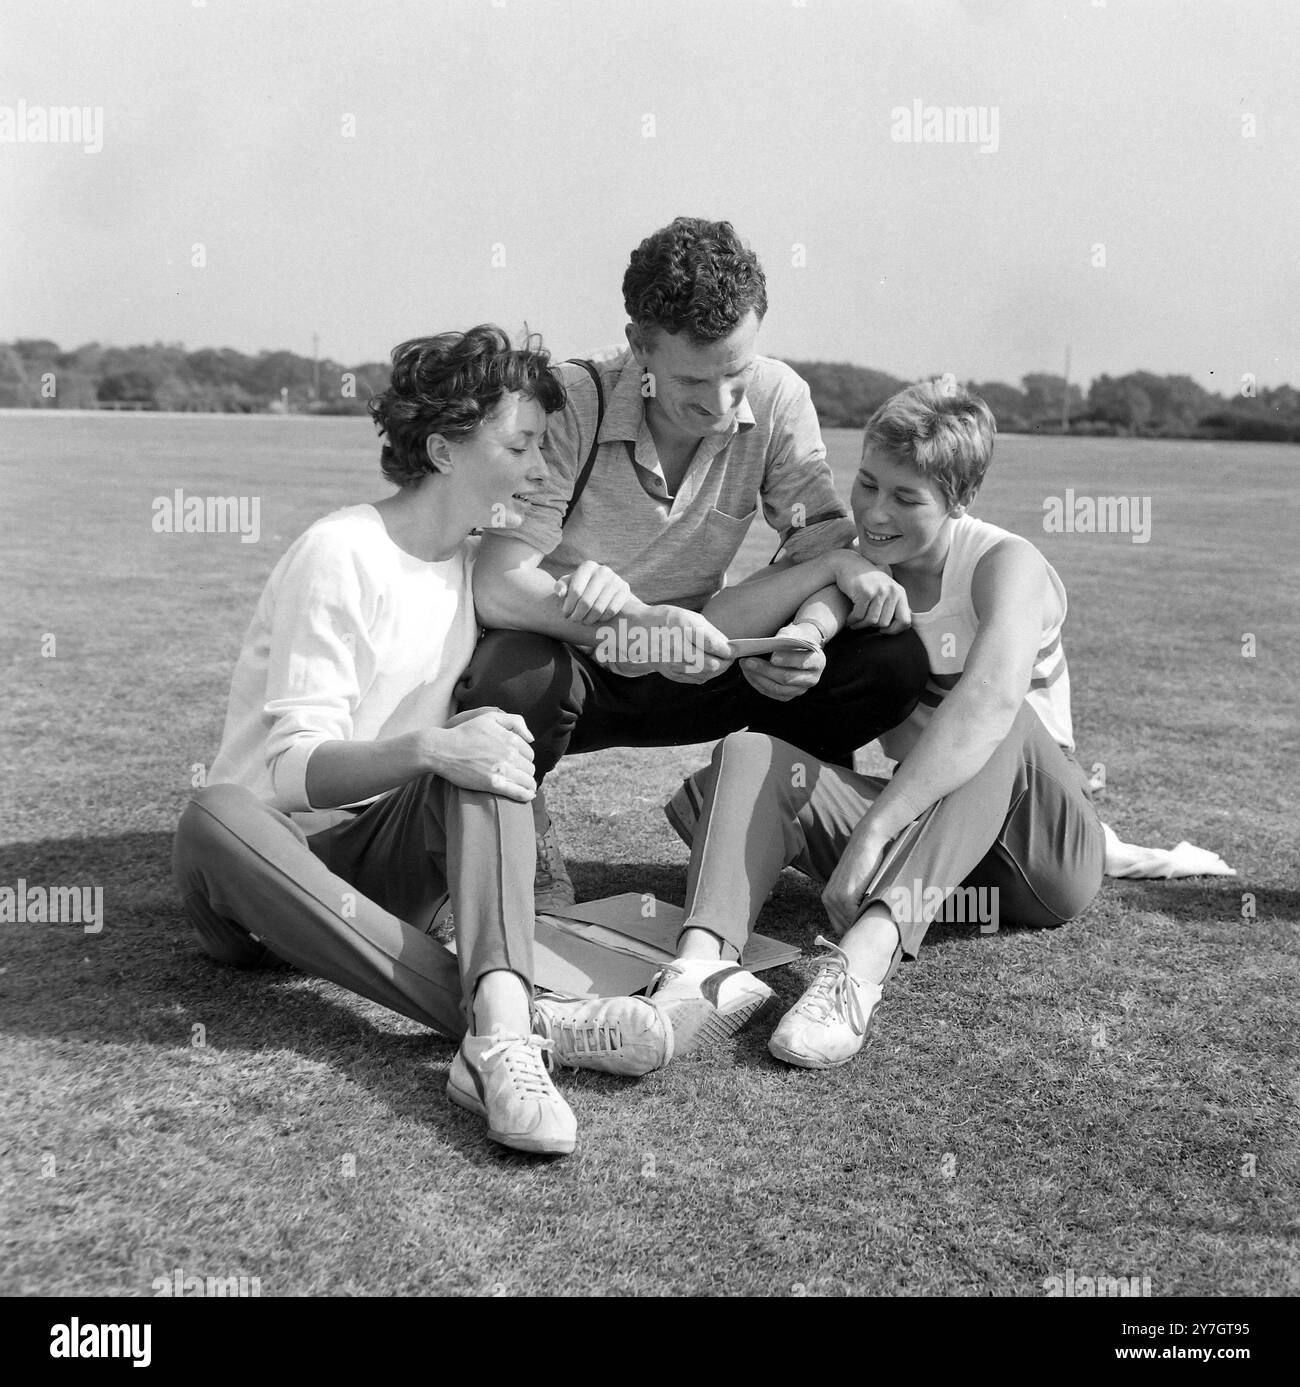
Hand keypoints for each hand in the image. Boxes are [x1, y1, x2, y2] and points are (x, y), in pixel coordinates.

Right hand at [431, 707, 535, 801]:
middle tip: (518, 775)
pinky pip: (519, 792)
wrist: (443, 749)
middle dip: (525, 771)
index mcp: (511, 738)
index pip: (530, 753)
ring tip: (526, 787)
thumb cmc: (465, 733)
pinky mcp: (494, 784)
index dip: (524, 759)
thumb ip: (514, 721)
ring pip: (527, 781)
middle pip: (530, 768)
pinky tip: (528, 796)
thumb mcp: (489, 717)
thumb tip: (531, 738)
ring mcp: (503, 770)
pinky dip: (526, 795)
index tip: (517, 763)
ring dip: (528, 785)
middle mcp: (510, 754)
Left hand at [554, 561, 632, 623]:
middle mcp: (603, 570)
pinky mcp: (625, 589)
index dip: (568, 606)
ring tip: (583, 621)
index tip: (565, 614)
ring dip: (588, 619)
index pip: (575, 591)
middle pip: (586, 602)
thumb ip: (561, 586)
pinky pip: (611, 611)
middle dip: (577, 615)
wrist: (605, 585)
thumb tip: (560, 593)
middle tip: (574, 620)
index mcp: (587, 566)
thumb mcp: (569, 583)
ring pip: (598, 608)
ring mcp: (615, 579)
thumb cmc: (581, 585)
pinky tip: (596, 619)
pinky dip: (602, 618)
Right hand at [594, 604, 733, 683]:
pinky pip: (695, 679)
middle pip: (711, 665)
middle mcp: (675, 648)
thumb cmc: (667, 620)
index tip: (735, 649)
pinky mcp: (669, 673)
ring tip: (720, 661)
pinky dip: (705, 674)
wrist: (637, 631)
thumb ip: (710, 632)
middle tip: (730, 658)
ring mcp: (671, 663)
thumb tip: (728, 647)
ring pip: (704, 675)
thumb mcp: (688, 617)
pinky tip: (706, 667)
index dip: (728, 650)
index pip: (713, 645)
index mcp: (682, 628)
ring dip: (717, 670)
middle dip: (725, 662)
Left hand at [739, 621, 826, 701]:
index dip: (788, 660)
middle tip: (748, 661)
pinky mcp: (789, 695)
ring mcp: (800, 689)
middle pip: (786, 678)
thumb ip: (787, 636)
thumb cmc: (796, 638)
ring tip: (745, 666)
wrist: (801, 649)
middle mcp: (812, 678)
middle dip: (765, 670)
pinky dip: (757, 683)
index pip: (803, 662)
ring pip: (777, 688)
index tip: (772, 657)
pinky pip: (771, 693)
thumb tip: (776, 643)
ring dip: (758, 677)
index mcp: (817, 661)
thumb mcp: (794, 632)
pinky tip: (749, 673)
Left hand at [820, 821, 889, 935]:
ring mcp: (835, 898)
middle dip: (858, 930)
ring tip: (877, 928)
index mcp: (828, 898)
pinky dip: (865, 920)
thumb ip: (853, 902)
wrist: (867, 842)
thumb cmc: (866, 862)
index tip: (866, 933)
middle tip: (874, 933)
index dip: (853, 930)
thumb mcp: (854, 885)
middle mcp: (828, 899)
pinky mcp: (845, 896)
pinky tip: (876, 920)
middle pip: (844, 928)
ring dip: (863, 926)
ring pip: (850, 924)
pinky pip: (855, 917)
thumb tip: (863, 922)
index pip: (839, 926)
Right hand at [833, 560, 911, 633]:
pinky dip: (852, 620)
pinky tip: (849, 619)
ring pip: (871, 621)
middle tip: (863, 624)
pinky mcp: (865, 592)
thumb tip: (900, 627)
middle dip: (871, 627)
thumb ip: (893, 606)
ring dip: (860, 625)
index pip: (905, 621)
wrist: (849, 564)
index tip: (882, 630)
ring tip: (854, 623)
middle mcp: (892, 591)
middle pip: (884, 623)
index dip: (894, 630)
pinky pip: (859, 615)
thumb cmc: (866, 582)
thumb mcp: (885, 590)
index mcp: (900, 593)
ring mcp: (879, 591)